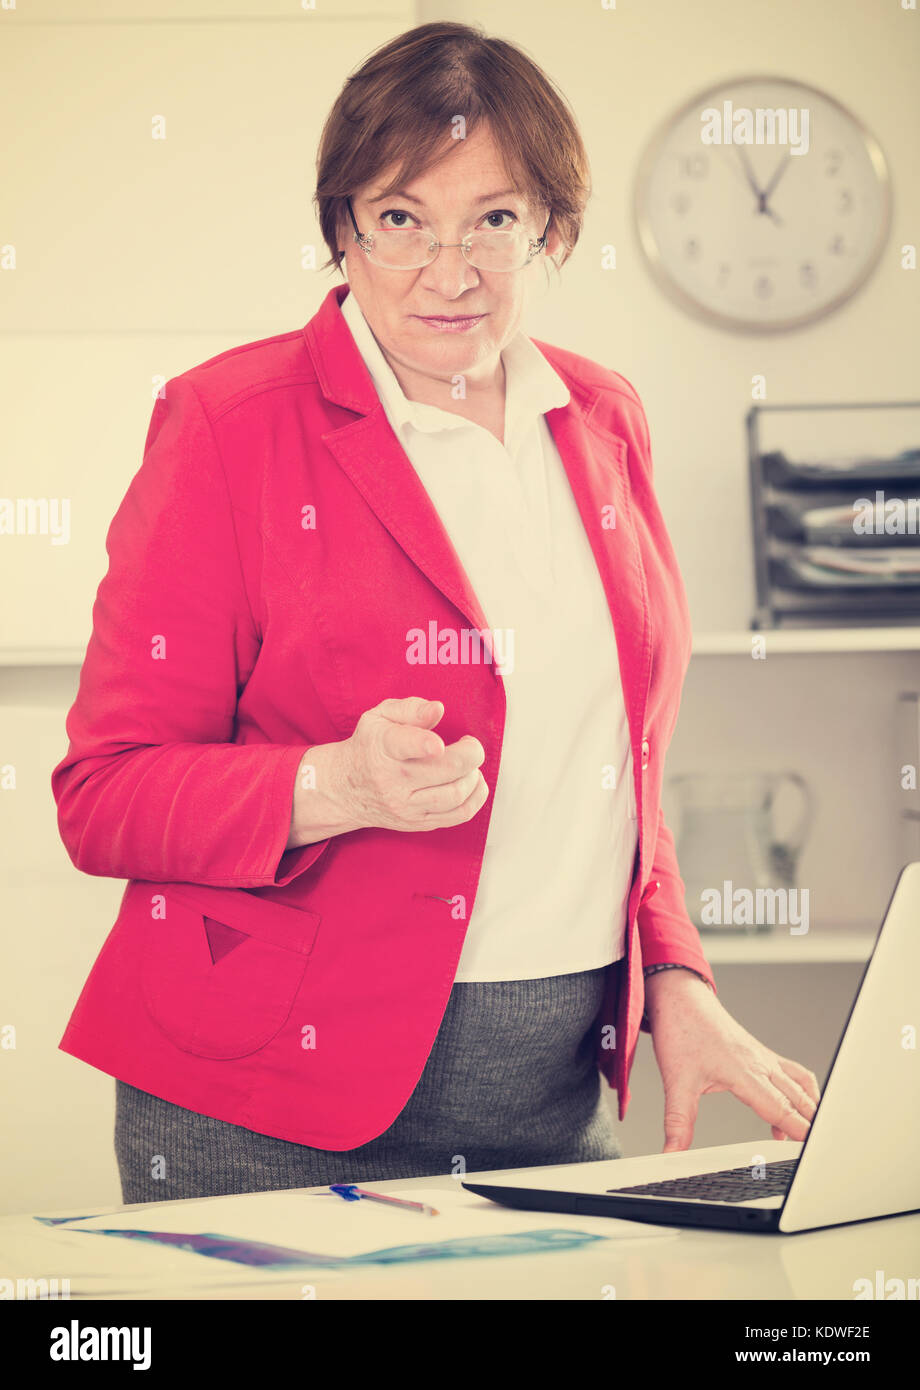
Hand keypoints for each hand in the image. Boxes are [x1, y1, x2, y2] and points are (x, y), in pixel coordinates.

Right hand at [336, 696, 488, 832]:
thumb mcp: (380, 716)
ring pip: (456, 794)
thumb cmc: (370, 747)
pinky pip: (459, 815)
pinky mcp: (419, 823)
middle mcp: (393, 781)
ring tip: (468, 763)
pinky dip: (476, 796)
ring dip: (473, 775)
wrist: (346, 789)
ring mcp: (406, 806)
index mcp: (383, 747)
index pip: (403, 745)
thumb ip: (410, 709)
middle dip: (471, 753)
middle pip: (446, 770)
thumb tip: (437, 710)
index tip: (437, 745)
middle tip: (470, 744)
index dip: (423, 744)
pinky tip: (472, 781)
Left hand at [643, 969, 820, 1151]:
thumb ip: (677, 1121)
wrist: (680, 997)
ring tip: (814, 1133)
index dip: (799, 1130)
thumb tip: (671, 1152)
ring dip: (810, 1107)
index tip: (814, 1149)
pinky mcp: (759, 1052)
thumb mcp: (676, 1082)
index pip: (780, 1109)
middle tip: (824, 1149)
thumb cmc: (681, 1032)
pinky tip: (787, 1111)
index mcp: (745, 1073)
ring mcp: (762, 1056)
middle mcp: (760, 1064)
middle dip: (813, 1124)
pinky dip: (799, 1092)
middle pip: (797, 1099)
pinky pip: (791, 1072)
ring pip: (799, 1084)